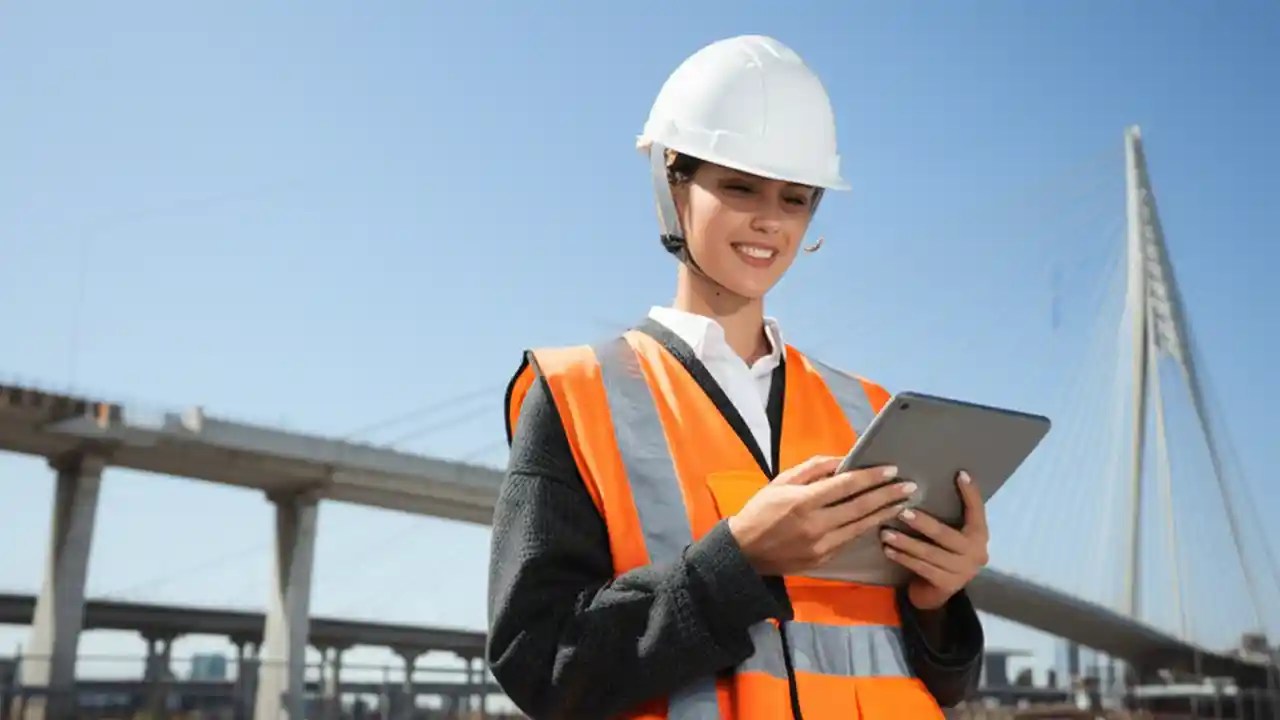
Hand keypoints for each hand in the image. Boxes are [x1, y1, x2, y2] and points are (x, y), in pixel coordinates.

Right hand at [728, 455, 916, 575]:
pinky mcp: (824, 559)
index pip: (846, 485)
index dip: (871, 477)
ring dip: (884, 513)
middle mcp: (816, 525)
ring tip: (904, 503)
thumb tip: (844, 461)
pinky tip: (881, 520)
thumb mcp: (782, 481)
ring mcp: (822, 545)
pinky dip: (868, 528)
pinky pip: (851, 539)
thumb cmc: (761, 510)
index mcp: (804, 501)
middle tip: (910, 486)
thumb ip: (814, 469)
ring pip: (861, 526)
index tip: (892, 469)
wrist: (745, 552)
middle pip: (860, 507)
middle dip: (888, 495)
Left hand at [881, 470, 988, 609]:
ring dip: (905, 542)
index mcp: (979, 535)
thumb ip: (947, 516)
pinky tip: (888, 550)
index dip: (971, 493)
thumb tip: (926, 484)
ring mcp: (963, 571)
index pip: (977, 511)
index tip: (960, 473)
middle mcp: (977, 553)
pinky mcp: (947, 585)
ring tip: (885, 532)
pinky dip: (903, 558)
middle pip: (945, 534)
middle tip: (901, 511)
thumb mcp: (950, 535)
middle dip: (922, 523)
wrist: (937, 592)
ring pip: (930, 553)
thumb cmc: (941, 554)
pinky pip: (921, 568)